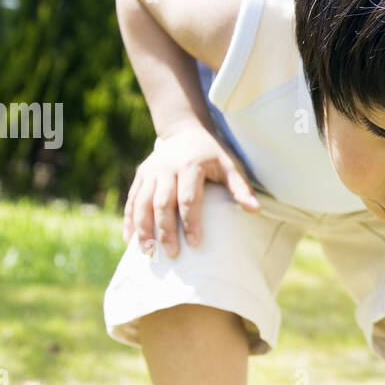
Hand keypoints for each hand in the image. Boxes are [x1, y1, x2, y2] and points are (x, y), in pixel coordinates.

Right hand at [122, 122, 260, 257]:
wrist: (185, 131)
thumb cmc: (212, 154)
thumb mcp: (230, 165)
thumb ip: (240, 187)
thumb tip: (255, 210)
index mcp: (190, 166)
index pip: (188, 198)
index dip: (191, 222)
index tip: (194, 244)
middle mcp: (166, 168)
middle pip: (162, 203)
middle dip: (165, 230)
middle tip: (172, 254)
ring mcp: (151, 171)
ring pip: (142, 202)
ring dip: (143, 228)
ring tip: (147, 252)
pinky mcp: (140, 174)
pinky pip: (131, 199)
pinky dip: (129, 219)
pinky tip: (129, 238)